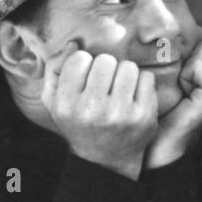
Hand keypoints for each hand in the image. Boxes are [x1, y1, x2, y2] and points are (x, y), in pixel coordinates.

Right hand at [41, 41, 158, 180]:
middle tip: (104, 84)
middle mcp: (92, 109)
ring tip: (119, 89)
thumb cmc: (78, 122)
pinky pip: (146, 77)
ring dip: (124, 73)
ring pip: (128, 66)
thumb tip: (74, 43)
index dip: (84, 65)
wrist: (105, 158)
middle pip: (106, 60)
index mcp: (66, 104)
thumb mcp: (54, 101)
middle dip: (105, 68)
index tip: (85, 79)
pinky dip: (141, 83)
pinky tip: (133, 97)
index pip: (80, 59)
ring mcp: (121, 113)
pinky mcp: (144, 116)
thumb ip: (55, 68)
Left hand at [145, 33, 201, 168]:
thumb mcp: (178, 77)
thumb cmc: (162, 112)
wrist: (157, 147)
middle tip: (179, 90)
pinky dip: (184, 76)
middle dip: (186, 63)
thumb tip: (196, 27)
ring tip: (180, 95)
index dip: (188, 58)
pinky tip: (183, 96)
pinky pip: (199, 64)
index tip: (180, 83)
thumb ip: (191, 55)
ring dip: (183, 71)